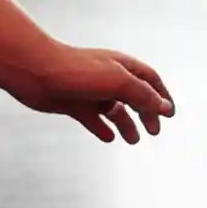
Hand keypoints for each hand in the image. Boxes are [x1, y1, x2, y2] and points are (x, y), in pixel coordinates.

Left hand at [10, 43, 175, 143]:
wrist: (36, 72)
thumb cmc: (79, 71)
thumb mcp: (119, 82)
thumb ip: (143, 95)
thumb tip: (164, 107)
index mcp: (124, 67)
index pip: (150, 81)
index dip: (162, 96)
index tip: (170, 114)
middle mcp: (109, 78)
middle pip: (135, 97)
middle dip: (147, 113)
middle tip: (154, 131)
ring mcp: (91, 91)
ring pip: (115, 110)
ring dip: (127, 124)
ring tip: (134, 140)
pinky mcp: (74, 104)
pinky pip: (93, 119)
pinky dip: (102, 128)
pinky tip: (108, 138)